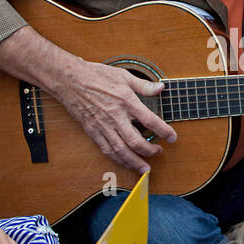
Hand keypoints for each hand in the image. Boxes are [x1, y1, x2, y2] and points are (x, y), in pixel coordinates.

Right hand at [53, 55, 174, 173]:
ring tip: (145, 168)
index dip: (164, 131)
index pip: (149, 120)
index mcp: (125, 101)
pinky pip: (106, 149)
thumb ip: (144, 85)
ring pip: (121, 150)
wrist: (70, 80)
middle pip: (135, 141)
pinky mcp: (93, 131)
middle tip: (158, 152)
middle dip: (149, 151)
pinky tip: (126, 162)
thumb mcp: (123, 75)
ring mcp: (103, 125)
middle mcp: (115, 116)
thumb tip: (161, 88)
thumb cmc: (96, 75)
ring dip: (134, 162)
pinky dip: (117, 159)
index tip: (173, 137)